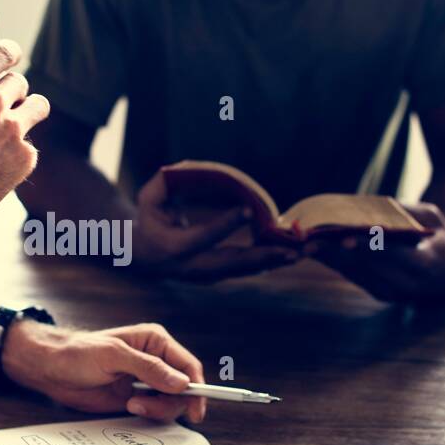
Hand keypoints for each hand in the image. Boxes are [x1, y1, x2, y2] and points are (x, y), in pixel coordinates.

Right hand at [0, 40, 49, 216]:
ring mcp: (13, 130)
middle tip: (3, 99)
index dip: (9, 52)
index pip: (2, 52)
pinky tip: (5, 157)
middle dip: (11, 88)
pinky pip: (29, 144)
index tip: (10, 56)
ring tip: (19, 118)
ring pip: (37, 106)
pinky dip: (19, 149)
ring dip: (29, 109)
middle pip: (18, 82)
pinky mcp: (24, 157)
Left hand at [0, 319, 206, 422]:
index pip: (188, 365)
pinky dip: (149, 416)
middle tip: (141, 405)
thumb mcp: (114, 356)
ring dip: (156, 410)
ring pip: (170, 403)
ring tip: (131, 404)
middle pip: (183, 389)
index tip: (196, 410)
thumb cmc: (78, 352)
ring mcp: (146, 382)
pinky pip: (155, 412)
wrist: (52, 369)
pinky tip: (130, 408)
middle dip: (169, 402)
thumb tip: (181, 383)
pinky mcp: (136, 398)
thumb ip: (149, 368)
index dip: (197, 388)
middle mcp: (156, 361)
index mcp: (155, 342)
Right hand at [130, 172, 297, 282]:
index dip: (225, 224)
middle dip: (263, 257)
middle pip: (231, 264)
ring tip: (302, 252)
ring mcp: (206, 275)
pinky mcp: (217, 275)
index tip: (248, 210)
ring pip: (243, 270)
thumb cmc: (149, 219)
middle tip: (291, 251)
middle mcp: (193, 267)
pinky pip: (246, 268)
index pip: (202, 237)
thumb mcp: (150, 197)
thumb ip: (166, 183)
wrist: (142, 256)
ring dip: (274, 261)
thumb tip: (188, 169)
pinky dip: (270, 261)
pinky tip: (293, 253)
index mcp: (174, 247)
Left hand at [306, 202, 444, 301]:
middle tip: (311, 241)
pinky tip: (313, 250)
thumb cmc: (440, 234)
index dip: (369, 247)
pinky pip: (353, 276)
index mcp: (427, 265)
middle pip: (368, 268)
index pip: (394, 256)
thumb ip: (401, 213)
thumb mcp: (430, 216)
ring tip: (304, 245)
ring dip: (328, 259)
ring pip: (355, 274)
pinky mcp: (379, 293)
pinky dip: (333, 262)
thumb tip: (364, 207)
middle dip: (337, 253)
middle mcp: (408, 285)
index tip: (345, 238)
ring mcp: (392, 293)